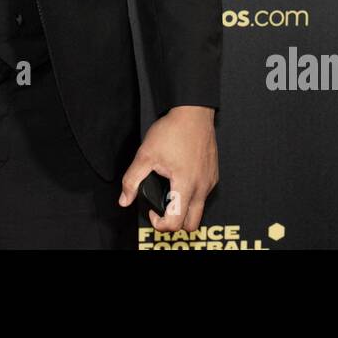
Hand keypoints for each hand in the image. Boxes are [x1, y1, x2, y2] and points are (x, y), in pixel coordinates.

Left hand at [118, 105, 217, 232]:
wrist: (193, 112)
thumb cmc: (172, 130)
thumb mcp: (145, 155)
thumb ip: (132, 180)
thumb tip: (124, 199)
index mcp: (186, 185)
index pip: (175, 222)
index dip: (159, 223)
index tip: (152, 211)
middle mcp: (202, 187)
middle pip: (192, 224)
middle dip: (175, 223)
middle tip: (162, 208)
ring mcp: (210, 181)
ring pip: (199, 209)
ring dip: (184, 209)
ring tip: (169, 192)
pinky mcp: (213, 174)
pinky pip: (203, 194)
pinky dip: (191, 195)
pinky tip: (179, 180)